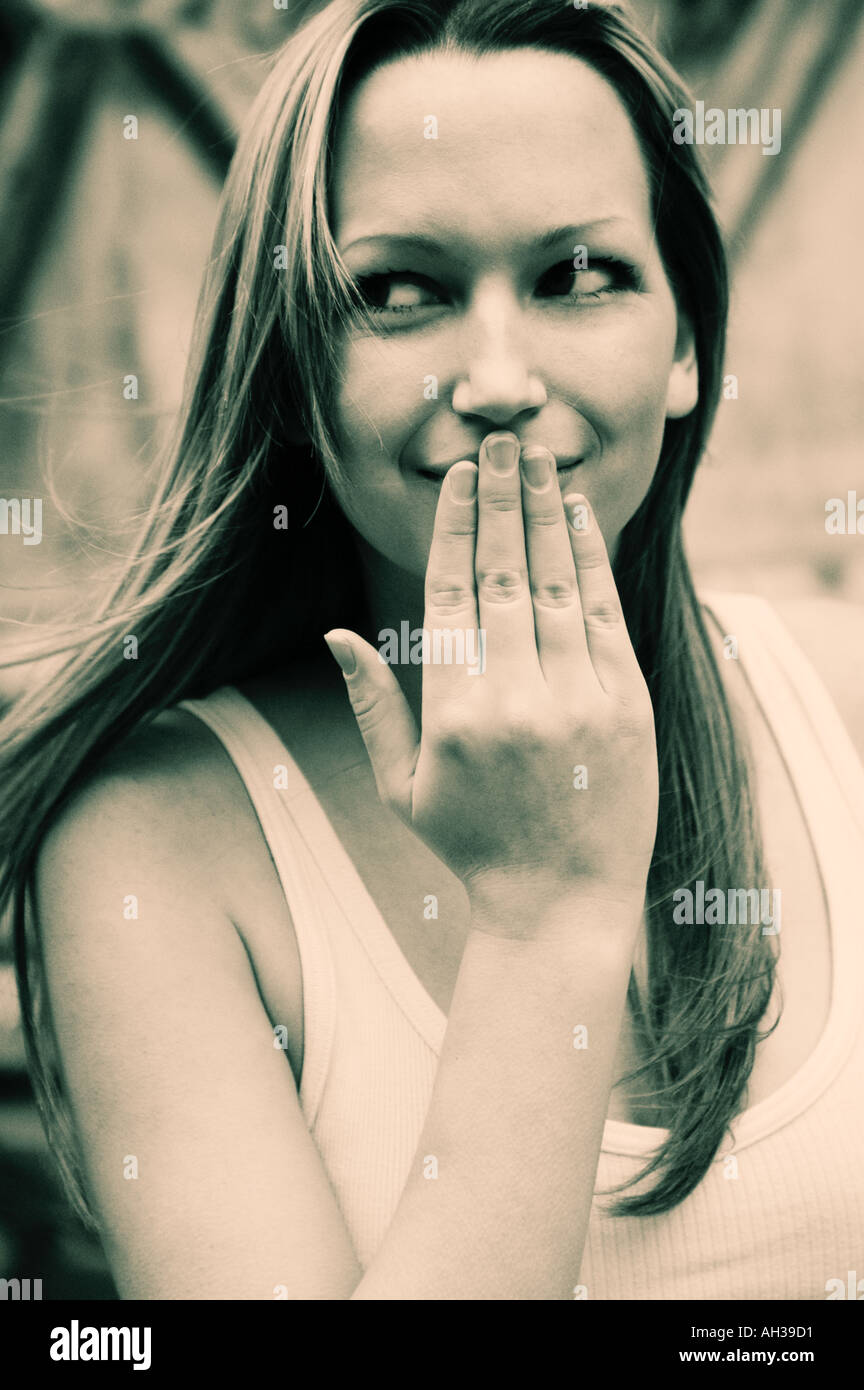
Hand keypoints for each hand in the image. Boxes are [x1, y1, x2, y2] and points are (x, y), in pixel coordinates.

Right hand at [324, 431, 657, 908]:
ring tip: (539, 458)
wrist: (561, 901)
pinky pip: (603, 618)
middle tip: (501, 443)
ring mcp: (578, 702)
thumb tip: (338, 634)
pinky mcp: (626, 708)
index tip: (460, 478)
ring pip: (557, 586)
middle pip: (505, 575)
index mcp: (453, 715)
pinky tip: (578, 517)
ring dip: (546, 514)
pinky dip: (590, 562)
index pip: (452, 596)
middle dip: (501, 501)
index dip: (456, 528)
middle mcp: (516, 700)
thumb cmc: (471, 843)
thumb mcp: (402, 786)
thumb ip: (372, 706)